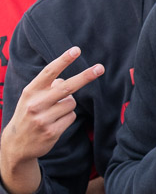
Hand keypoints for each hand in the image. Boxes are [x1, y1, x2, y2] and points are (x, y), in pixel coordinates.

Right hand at [0, 47, 103, 193]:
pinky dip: (68, 117)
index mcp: (30, 92)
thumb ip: (47, 87)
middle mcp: (36, 104)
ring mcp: (43, 119)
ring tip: (54, 112)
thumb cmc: (28, 115)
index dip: (63, 60)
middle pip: (67, 87)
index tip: (76, 50)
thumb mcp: (31, 98)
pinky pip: (72, 117)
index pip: (48, 72)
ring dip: (68, 105)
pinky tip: (55, 123)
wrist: (15, 144)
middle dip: (85, 76)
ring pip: (72, 103)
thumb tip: (66, 80)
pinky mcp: (52, 131)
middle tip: (101, 68)